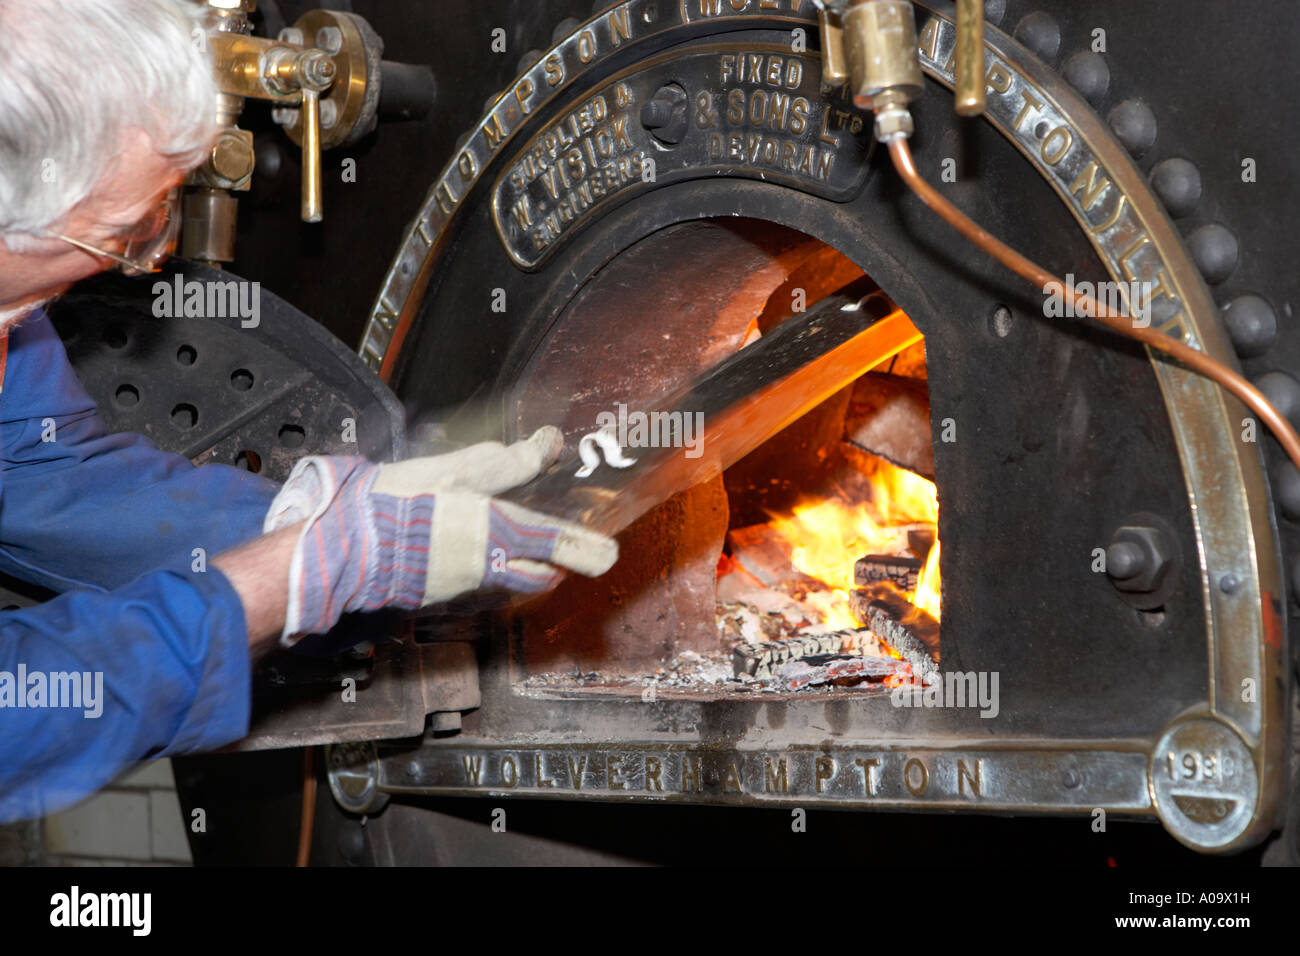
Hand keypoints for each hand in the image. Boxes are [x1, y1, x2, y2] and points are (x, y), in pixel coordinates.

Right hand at [262, 426, 615, 643]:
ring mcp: (460, 584)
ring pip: (501, 577)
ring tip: (507, 545)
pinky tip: (454, 549)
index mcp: (495, 530)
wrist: (344, 546)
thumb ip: (507, 461)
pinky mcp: (435, 593)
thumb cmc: (398, 502)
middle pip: (534, 574)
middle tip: (563, 559)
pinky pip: (468, 580)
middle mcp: (486, 564)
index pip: (553, 541)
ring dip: (513, 565)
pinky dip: (474, 568)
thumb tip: (548, 444)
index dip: (582, 548)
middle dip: (553, 567)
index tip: (608, 555)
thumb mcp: (456, 470)